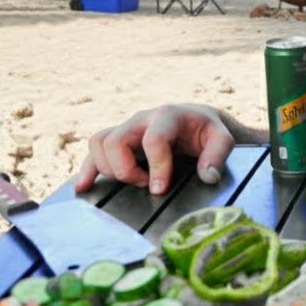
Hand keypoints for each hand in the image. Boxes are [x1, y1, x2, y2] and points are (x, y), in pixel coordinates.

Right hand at [74, 104, 235, 194]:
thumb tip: (208, 176)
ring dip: (109, 169)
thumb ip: (218, 155)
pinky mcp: (117, 139)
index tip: (160, 189)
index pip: (154, 140)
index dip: (156, 167)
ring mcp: (126, 128)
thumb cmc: (207, 131)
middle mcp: (141, 119)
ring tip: (132, 182)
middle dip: (127, 170)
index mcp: (168, 116)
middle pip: (116, 141)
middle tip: (147, 185)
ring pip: (99, 143)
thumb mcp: (222, 138)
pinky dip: (87, 169)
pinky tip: (83, 187)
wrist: (196, 120)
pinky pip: (93, 149)